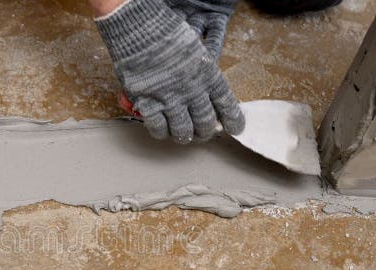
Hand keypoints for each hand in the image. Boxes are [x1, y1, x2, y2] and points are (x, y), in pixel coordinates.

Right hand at [95, 0, 243, 142]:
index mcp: (208, 74)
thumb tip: (205, 93)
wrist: (139, 28)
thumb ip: (202, 72)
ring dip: (184, 136)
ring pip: (183, 132)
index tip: (236, 128)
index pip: (227, 104)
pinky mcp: (148, 103)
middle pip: (205, 123)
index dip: (233, 120)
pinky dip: (161, 132)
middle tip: (203, 132)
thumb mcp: (195, 49)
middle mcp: (192, 90)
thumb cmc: (166, 32)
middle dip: (206, 131)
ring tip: (183, 135)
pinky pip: (158, 128)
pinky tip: (162, 130)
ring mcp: (170, 99)